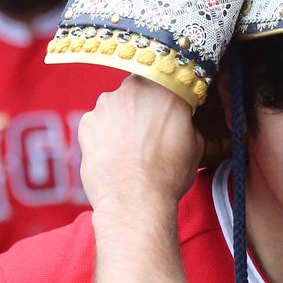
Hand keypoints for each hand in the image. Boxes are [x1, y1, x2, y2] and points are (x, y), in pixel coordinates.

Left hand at [78, 75, 203, 218]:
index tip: (171, 109)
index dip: (171, 96)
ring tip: (130, 147)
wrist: (134, 201)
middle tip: (150, 132)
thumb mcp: (195, 145)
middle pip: (140, 89)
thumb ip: (185, 122)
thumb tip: (180, 120)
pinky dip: (104, 132)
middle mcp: (135, 89)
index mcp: (167, 90)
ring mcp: (107, 104)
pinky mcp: (87, 121)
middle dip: (144, 106)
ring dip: (123, 118)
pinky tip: (114, 152)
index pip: (170, 81)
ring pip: (117, 104)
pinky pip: (98, 121)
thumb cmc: (167, 176)